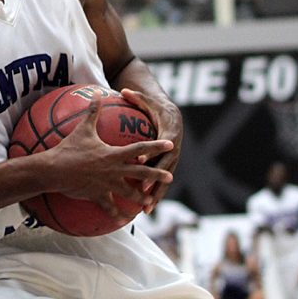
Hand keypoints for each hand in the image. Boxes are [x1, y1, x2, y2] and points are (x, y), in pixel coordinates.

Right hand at [47, 95, 173, 217]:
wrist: (55, 170)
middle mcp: (114, 171)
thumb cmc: (69, 149)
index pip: (140, 148)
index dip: (156, 145)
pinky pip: (110, 208)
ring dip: (141, 196)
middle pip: (141, 173)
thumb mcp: (82, 129)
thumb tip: (97, 94)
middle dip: (157, 174)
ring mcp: (107, 185)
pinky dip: (117, 214)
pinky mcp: (98, 196)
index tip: (170, 144)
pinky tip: (123, 221)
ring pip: (129, 192)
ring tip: (150, 200)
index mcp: (113, 154)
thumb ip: (93, 112)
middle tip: (170, 176)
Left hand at [120, 87, 181, 208]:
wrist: (173, 117)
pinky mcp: (167, 167)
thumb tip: (124, 90)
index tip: (139, 162)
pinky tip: (146, 208)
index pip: (160, 146)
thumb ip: (137, 97)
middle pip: (164, 168)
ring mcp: (172, 160)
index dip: (151, 154)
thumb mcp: (149, 102)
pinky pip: (161, 183)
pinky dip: (155, 195)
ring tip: (146, 209)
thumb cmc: (156, 108)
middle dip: (154, 181)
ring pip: (164, 181)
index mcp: (168, 135)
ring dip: (156, 195)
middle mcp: (172, 150)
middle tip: (142, 192)